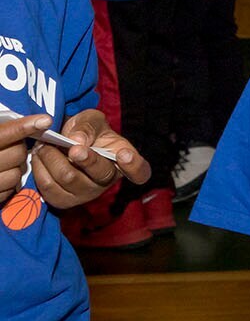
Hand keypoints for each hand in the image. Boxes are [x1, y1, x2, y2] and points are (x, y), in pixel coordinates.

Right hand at [1, 112, 49, 203]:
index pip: (5, 134)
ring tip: (3, 165)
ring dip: (15, 169)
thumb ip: (2, 133)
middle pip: (18, 152)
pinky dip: (8, 184)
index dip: (25, 126)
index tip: (46, 120)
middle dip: (19, 149)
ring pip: (17, 173)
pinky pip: (10, 189)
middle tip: (11, 148)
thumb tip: (28, 122)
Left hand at [31, 109, 149, 209]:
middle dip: (84, 158)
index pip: (140, 171)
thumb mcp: (91, 120)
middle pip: (99, 173)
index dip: (135, 166)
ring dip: (53, 158)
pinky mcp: (63, 201)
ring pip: (68, 178)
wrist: (64, 143)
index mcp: (124, 159)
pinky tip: (40, 156)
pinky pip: (48, 187)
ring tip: (45, 144)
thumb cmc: (86, 130)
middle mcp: (108, 181)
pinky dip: (40, 168)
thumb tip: (77, 141)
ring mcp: (86, 194)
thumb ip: (87, 127)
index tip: (125, 154)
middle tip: (71, 146)